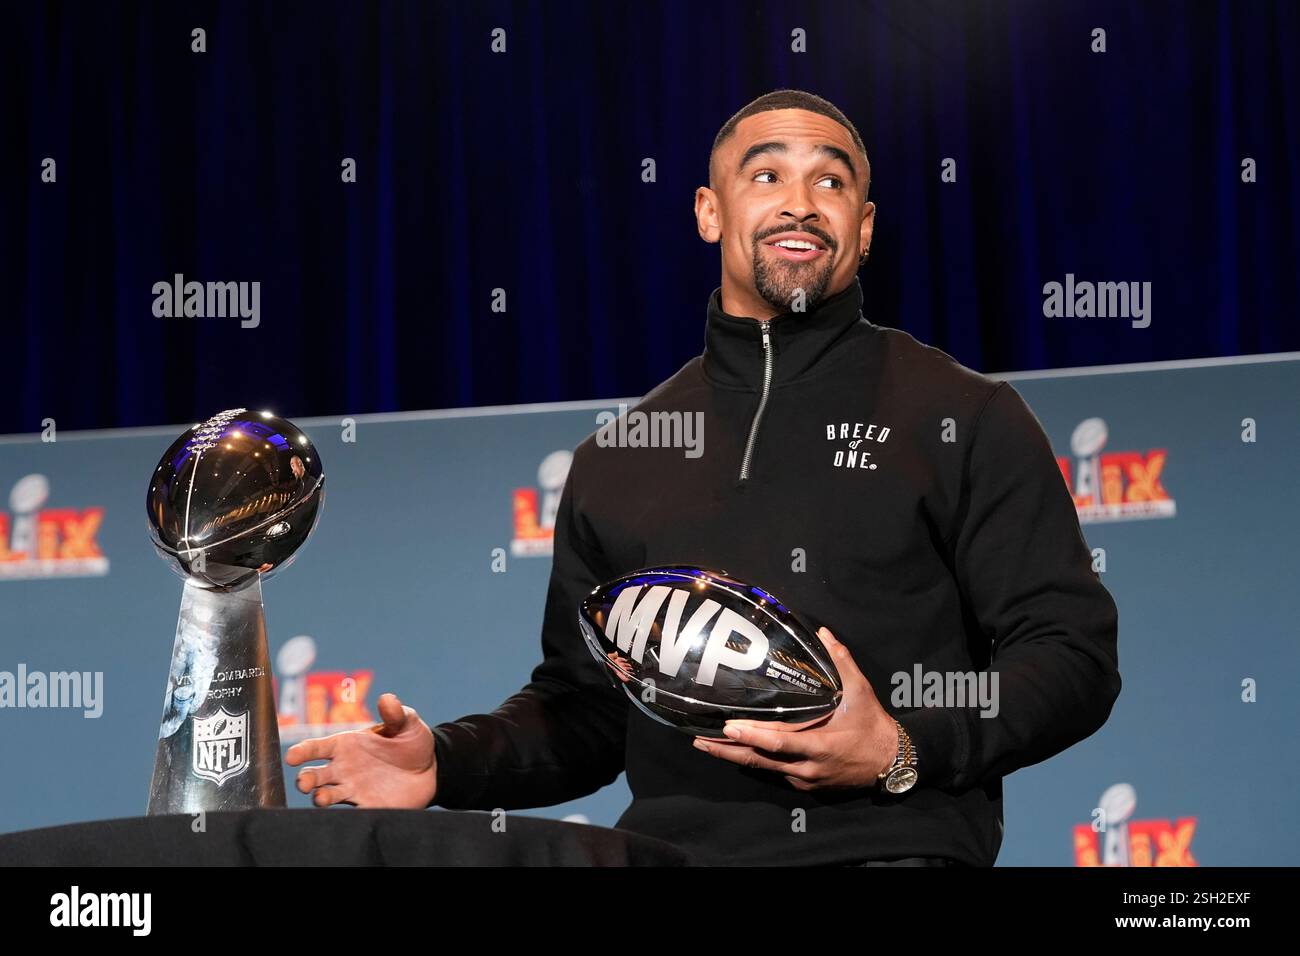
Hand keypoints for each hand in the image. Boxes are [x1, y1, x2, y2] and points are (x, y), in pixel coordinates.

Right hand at [285, 692, 438, 807]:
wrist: (431, 769)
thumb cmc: (411, 742)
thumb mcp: (406, 724)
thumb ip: (396, 713)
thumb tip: (387, 699)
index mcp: (346, 745)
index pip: (316, 747)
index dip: (301, 751)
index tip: (292, 757)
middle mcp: (343, 769)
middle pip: (314, 775)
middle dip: (305, 779)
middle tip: (305, 782)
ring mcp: (353, 789)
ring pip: (326, 796)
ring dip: (320, 798)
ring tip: (321, 798)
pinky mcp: (367, 807)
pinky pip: (353, 813)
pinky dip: (348, 816)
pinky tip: (351, 813)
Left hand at [692, 627, 898, 790]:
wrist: (890, 761)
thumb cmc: (873, 726)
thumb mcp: (861, 691)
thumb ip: (842, 661)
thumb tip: (824, 633)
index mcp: (820, 745)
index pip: (779, 743)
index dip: (753, 736)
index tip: (729, 728)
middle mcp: (807, 767)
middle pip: (760, 760)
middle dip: (728, 751)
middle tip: (700, 741)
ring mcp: (805, 779)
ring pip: (763, 769)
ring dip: (734, 757)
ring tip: (707, 745)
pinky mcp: (805, 784)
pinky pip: (774, 772)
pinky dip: (754, 761)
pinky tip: (734, 751)